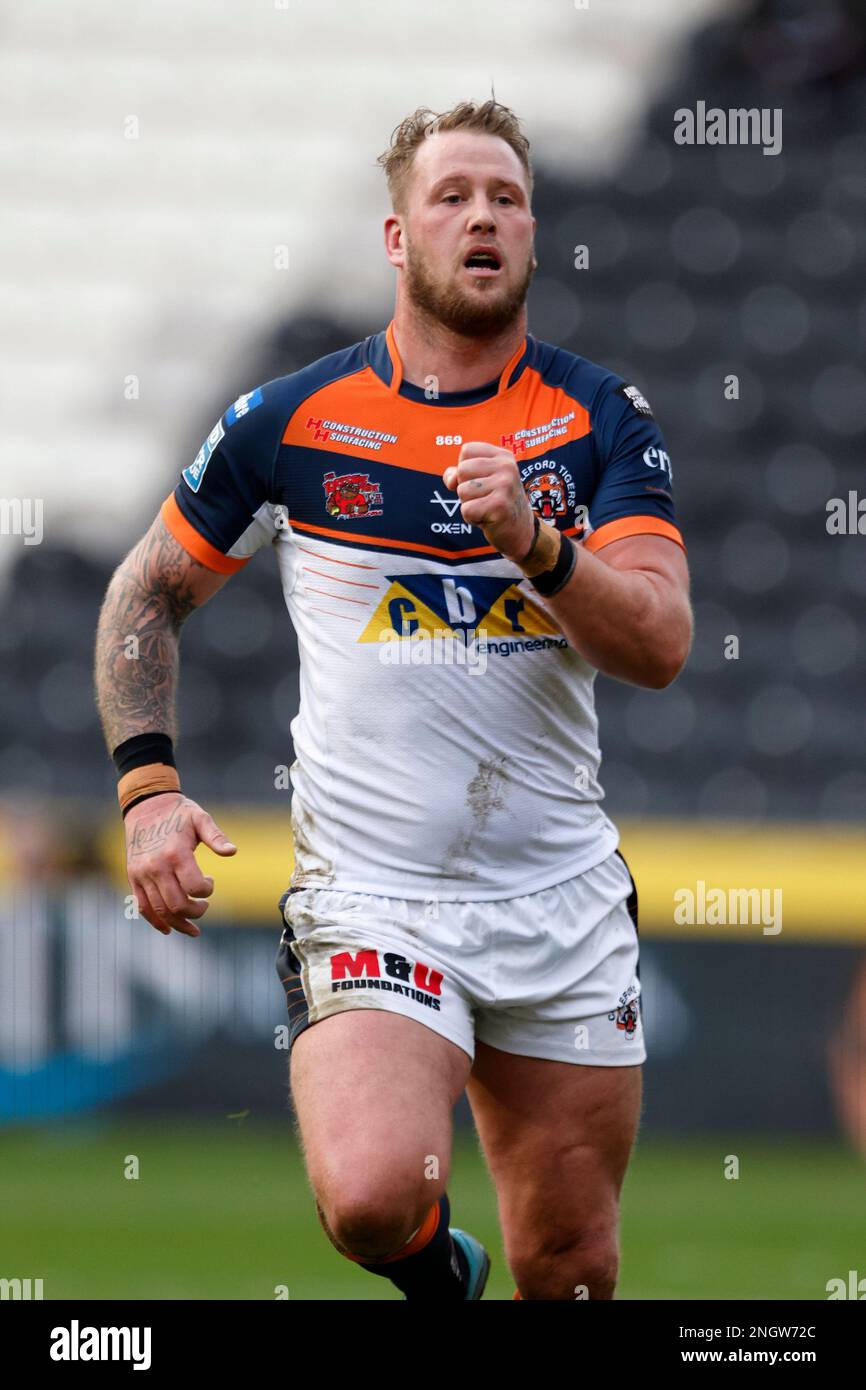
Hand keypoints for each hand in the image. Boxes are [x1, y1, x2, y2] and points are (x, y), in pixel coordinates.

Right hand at [124, 792, 236, 936]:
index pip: (194, 886)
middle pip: (177, 904)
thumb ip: (216, 836)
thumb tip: (232, 852)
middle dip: (196, 912)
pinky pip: (142, 907)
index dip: (207, 890)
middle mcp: (156, 867)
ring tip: (194, 929)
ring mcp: (142, 874)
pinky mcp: (133, 877)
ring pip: (160, 911)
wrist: (146, 806)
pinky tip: (169, 929)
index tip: (211, 881)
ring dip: (179, 924)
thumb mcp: (200, 818)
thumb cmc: (178, 813)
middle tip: (204, 906)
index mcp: (175, 853)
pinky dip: (155, 922)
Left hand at [443, 441, 535, 561]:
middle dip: (465, 488)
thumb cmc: (495, 502)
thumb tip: (451, 481)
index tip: (481, 481)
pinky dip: (472, 518)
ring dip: (469, 504)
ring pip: (462, 491)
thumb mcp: (479, 481)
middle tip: (484, 498)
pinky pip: (467, 510)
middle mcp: (507, 467)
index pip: (467, 450)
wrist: (520, 530)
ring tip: (486, 507)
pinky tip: (488, 518)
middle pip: (462, 470)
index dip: (465, 469)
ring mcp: (505, 485)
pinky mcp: (500, 505)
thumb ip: (459, 474)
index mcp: (503, 456)